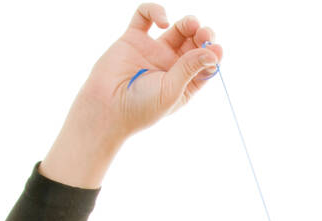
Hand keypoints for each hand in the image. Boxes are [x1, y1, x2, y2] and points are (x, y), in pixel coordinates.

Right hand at [41, 5, 223, 186]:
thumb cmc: (141, 107)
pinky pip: (145, 18)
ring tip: (191, 24)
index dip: (213, 54)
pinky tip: (162, 21)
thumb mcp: (171, 90)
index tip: (216, 48)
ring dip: (187, 24)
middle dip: (202, 35)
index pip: (205, 64)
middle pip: (194, 44)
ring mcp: (153, 51)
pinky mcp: (133, 39)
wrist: (106, 107)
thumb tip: (213, 53)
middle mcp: (171, 65)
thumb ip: (190, 69)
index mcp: (184, 82)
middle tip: (205, 32)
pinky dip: (155, 12)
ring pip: (176, 29)